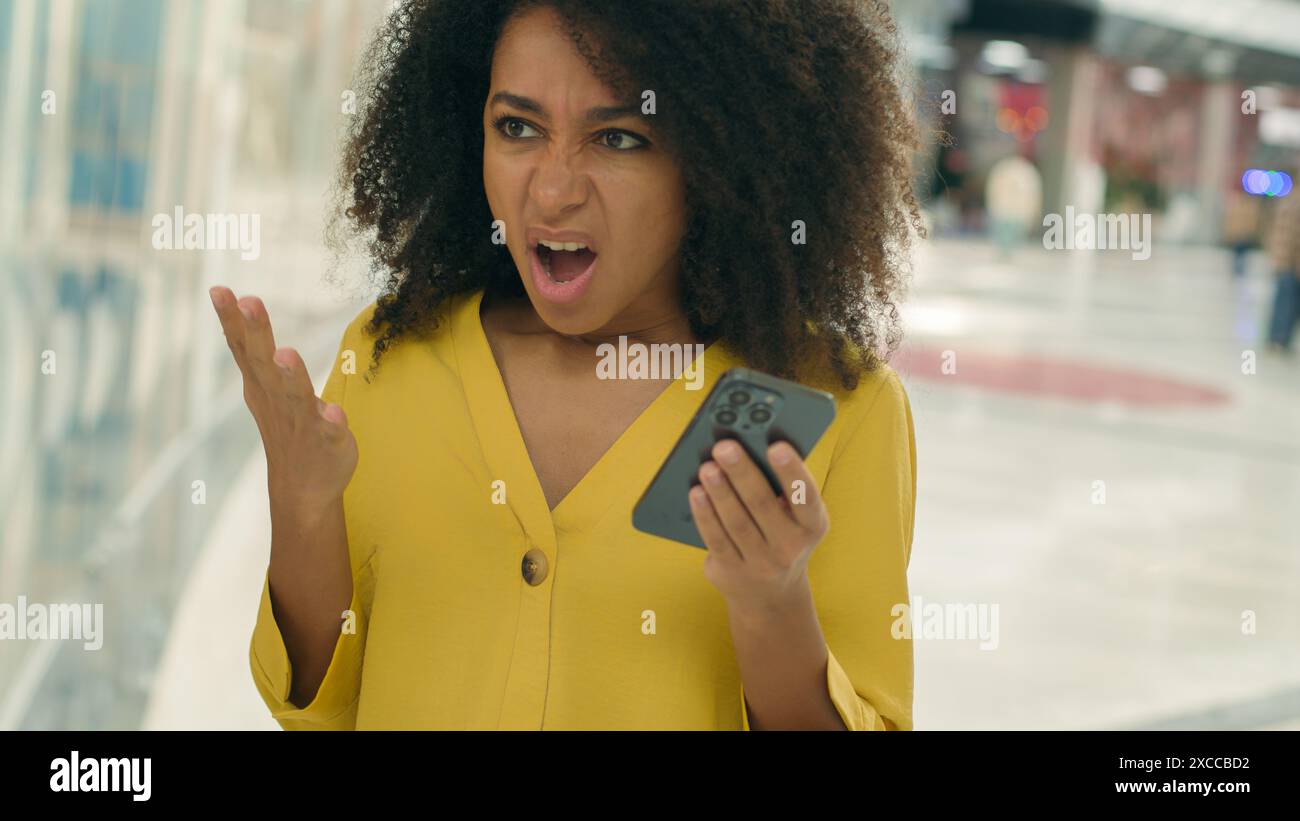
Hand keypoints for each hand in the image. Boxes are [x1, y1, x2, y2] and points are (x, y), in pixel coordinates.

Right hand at [209, 286, 357, 510]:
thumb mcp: (266, 385)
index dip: (232, 320)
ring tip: (286, 353)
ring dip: (291, 376)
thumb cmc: (287, 427)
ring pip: (295, 396)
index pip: (244, 348)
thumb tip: (238, 301)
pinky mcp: (328, 442)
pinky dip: (331, 422)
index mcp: (263, 385)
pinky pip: (330, 431)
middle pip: (264, 362)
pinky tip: (335, 413)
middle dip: (256, 332)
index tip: (219, 289)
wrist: (303, 489)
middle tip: (248, 301)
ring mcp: (301, 422)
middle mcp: (278, 400)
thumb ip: (255, 348)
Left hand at [690, 439, 828, 612]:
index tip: (776, 447)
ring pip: (736, 522)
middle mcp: (790, 547)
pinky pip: (716, 539)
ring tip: (707, 467)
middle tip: (724, 447)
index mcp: (812, 526)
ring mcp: (761, 564)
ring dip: (719, 492)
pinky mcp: (732, 572)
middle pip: (762, 505)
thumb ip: (783, 490)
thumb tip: (749, 449)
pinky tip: (696, 493)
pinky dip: (705, 514)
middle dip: (741, 473)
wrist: (771, 595)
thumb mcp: (796, 520)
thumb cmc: (782, 537)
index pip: (806, 496)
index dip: (792, 471)